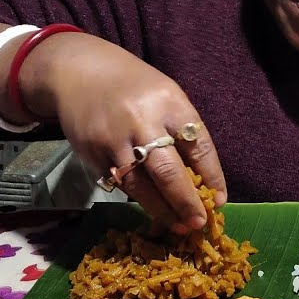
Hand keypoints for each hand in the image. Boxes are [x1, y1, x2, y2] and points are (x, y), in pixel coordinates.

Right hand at [21, 33, 227, 232]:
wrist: (78, 72)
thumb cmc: (135, 87)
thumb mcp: (167, 96)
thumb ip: (183, 131)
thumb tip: (202, 179)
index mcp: (170, 103)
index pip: (198, 146)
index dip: (212, 177)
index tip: (219, 201)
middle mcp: (141, 121)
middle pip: (168, 172)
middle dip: (186, 202)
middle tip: (199, 223)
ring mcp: (112, 140)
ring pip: (140, 186)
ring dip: (161, 210)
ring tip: (177, 225)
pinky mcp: (91, 153)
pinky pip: (118, 183)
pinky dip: (136, 197)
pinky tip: (149, 207)